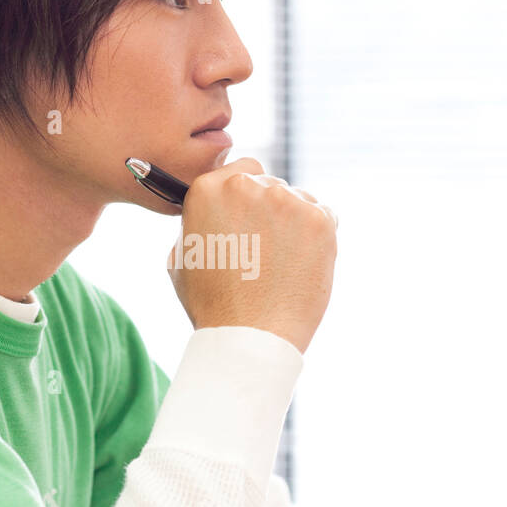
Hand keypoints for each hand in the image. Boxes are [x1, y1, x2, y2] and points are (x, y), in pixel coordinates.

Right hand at [167, 156, 337, 354]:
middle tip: (263, 249)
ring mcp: (286, 200)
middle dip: (268, 210)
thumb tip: (217, 212)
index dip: (244, 195)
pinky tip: (300, 265)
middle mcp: (246, 185)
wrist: (250, 336)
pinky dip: (316, 237)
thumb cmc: (212, 305)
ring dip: (293, 221)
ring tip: (282, 263)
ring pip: (297, 199)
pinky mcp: (319, 219)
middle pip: (268, 184)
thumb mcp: (184, 257)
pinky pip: (323, 216)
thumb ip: (201, 223)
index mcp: (207, 189)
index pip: (239, 170)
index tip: (246, 217)